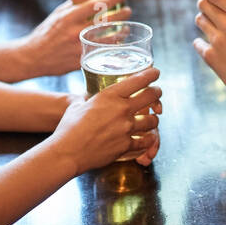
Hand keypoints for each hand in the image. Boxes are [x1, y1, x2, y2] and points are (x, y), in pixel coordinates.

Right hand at [20, 0, 129, 76]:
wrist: (32, 57)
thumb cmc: (46, 32)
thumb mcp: (58, 13)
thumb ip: (75, 3)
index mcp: (68, 17)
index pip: (94, 4)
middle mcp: (74, 32)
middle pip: (106, 21)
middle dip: (121, 13)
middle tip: (128, 9)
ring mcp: (79, 48)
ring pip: (108, 39)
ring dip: (121, 31)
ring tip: (126, 27)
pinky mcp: (82, 61)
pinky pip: (103, 52)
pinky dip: (113, 46)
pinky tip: (118, 42)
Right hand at [48, 67, 162, 173]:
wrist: (68, 152)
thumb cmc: (69, 128)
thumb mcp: (77, 105)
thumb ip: (88, 100)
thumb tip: (87, 98)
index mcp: (109, 96)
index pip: (138, 80)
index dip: (150, 74)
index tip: (156, 72)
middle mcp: (122, 110)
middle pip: (151, 96)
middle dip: (157, 93)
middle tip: (157, 93)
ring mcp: (126, 128)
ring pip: (152, 120)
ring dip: (154, 119)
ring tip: (152, 118)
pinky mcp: (126, 145)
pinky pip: (145, 141)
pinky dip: (148, 140)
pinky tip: (147, 138)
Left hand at [192, 0, 225, 104]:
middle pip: (203, 5)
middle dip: (203, 3)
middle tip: (206, 6)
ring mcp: (217, 41)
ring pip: (199, 21)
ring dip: (202, 20)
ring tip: (208, 24)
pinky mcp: (210, 56)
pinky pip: (197, 42)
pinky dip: (201, 42)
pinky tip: (207, 44)